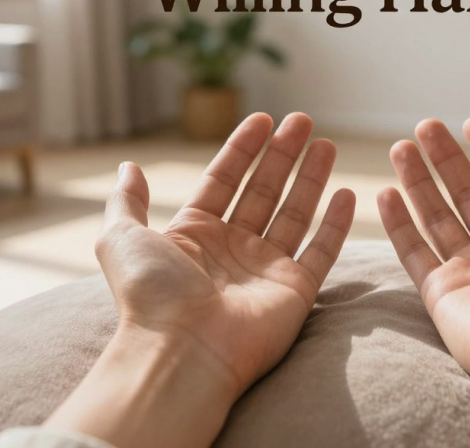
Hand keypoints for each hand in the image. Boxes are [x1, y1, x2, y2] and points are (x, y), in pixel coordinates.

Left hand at [98, 112, 354, 394]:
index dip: (243, 149)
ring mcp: (265, 270)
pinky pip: (321, 252)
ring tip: (327, 144)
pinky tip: (348, 194)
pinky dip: (336, 225)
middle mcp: (232, 249)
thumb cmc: (149, 295)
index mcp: (194, 234)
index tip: (264, 119)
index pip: (224, 180)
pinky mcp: (294, 292)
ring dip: (311, 178)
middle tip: (303, 120)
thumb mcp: (121, 237)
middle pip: (263, 191)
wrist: (180, 350)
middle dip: (283, 154)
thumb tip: (129, 166)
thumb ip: (127, 200)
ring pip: (295, 214)